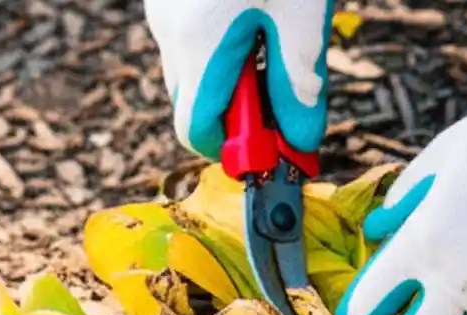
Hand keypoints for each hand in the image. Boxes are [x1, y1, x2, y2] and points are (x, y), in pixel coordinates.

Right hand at [143, 0, 333, 159]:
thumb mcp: (302, 16)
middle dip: (240, 114)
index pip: (197, 134)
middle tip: (286, 93)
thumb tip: (300, 142)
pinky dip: (224, 48)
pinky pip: (191, 42)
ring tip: (277, 41)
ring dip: (234, 78)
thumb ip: (299, 84)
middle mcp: (168, 31)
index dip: (238, 149)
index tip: (280, 144)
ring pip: (193, 74)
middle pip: (194, 107)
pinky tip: (259, 18)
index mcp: (196, 45)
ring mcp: (164, 11)